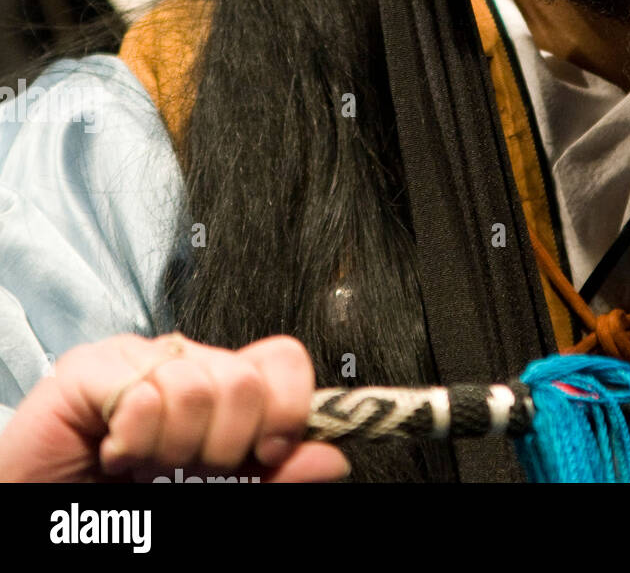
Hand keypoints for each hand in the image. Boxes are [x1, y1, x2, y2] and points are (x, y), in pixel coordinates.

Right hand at [0, 333, 348, 482]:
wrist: (49, 521)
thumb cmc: (129, 511)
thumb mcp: (218, 498)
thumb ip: (274, 477)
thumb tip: (331, 458)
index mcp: (225, 388)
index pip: (283, 359)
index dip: (287, 406)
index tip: (269, 452)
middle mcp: (188, 363)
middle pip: (247, 377)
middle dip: (224, 443)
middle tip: (185, 468)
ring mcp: (141, 358)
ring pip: (199, 385)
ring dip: (172, 447)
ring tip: (144, 464)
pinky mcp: (93, 366)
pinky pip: (141, 392)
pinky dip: (133, 438)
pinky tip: (115, 453)